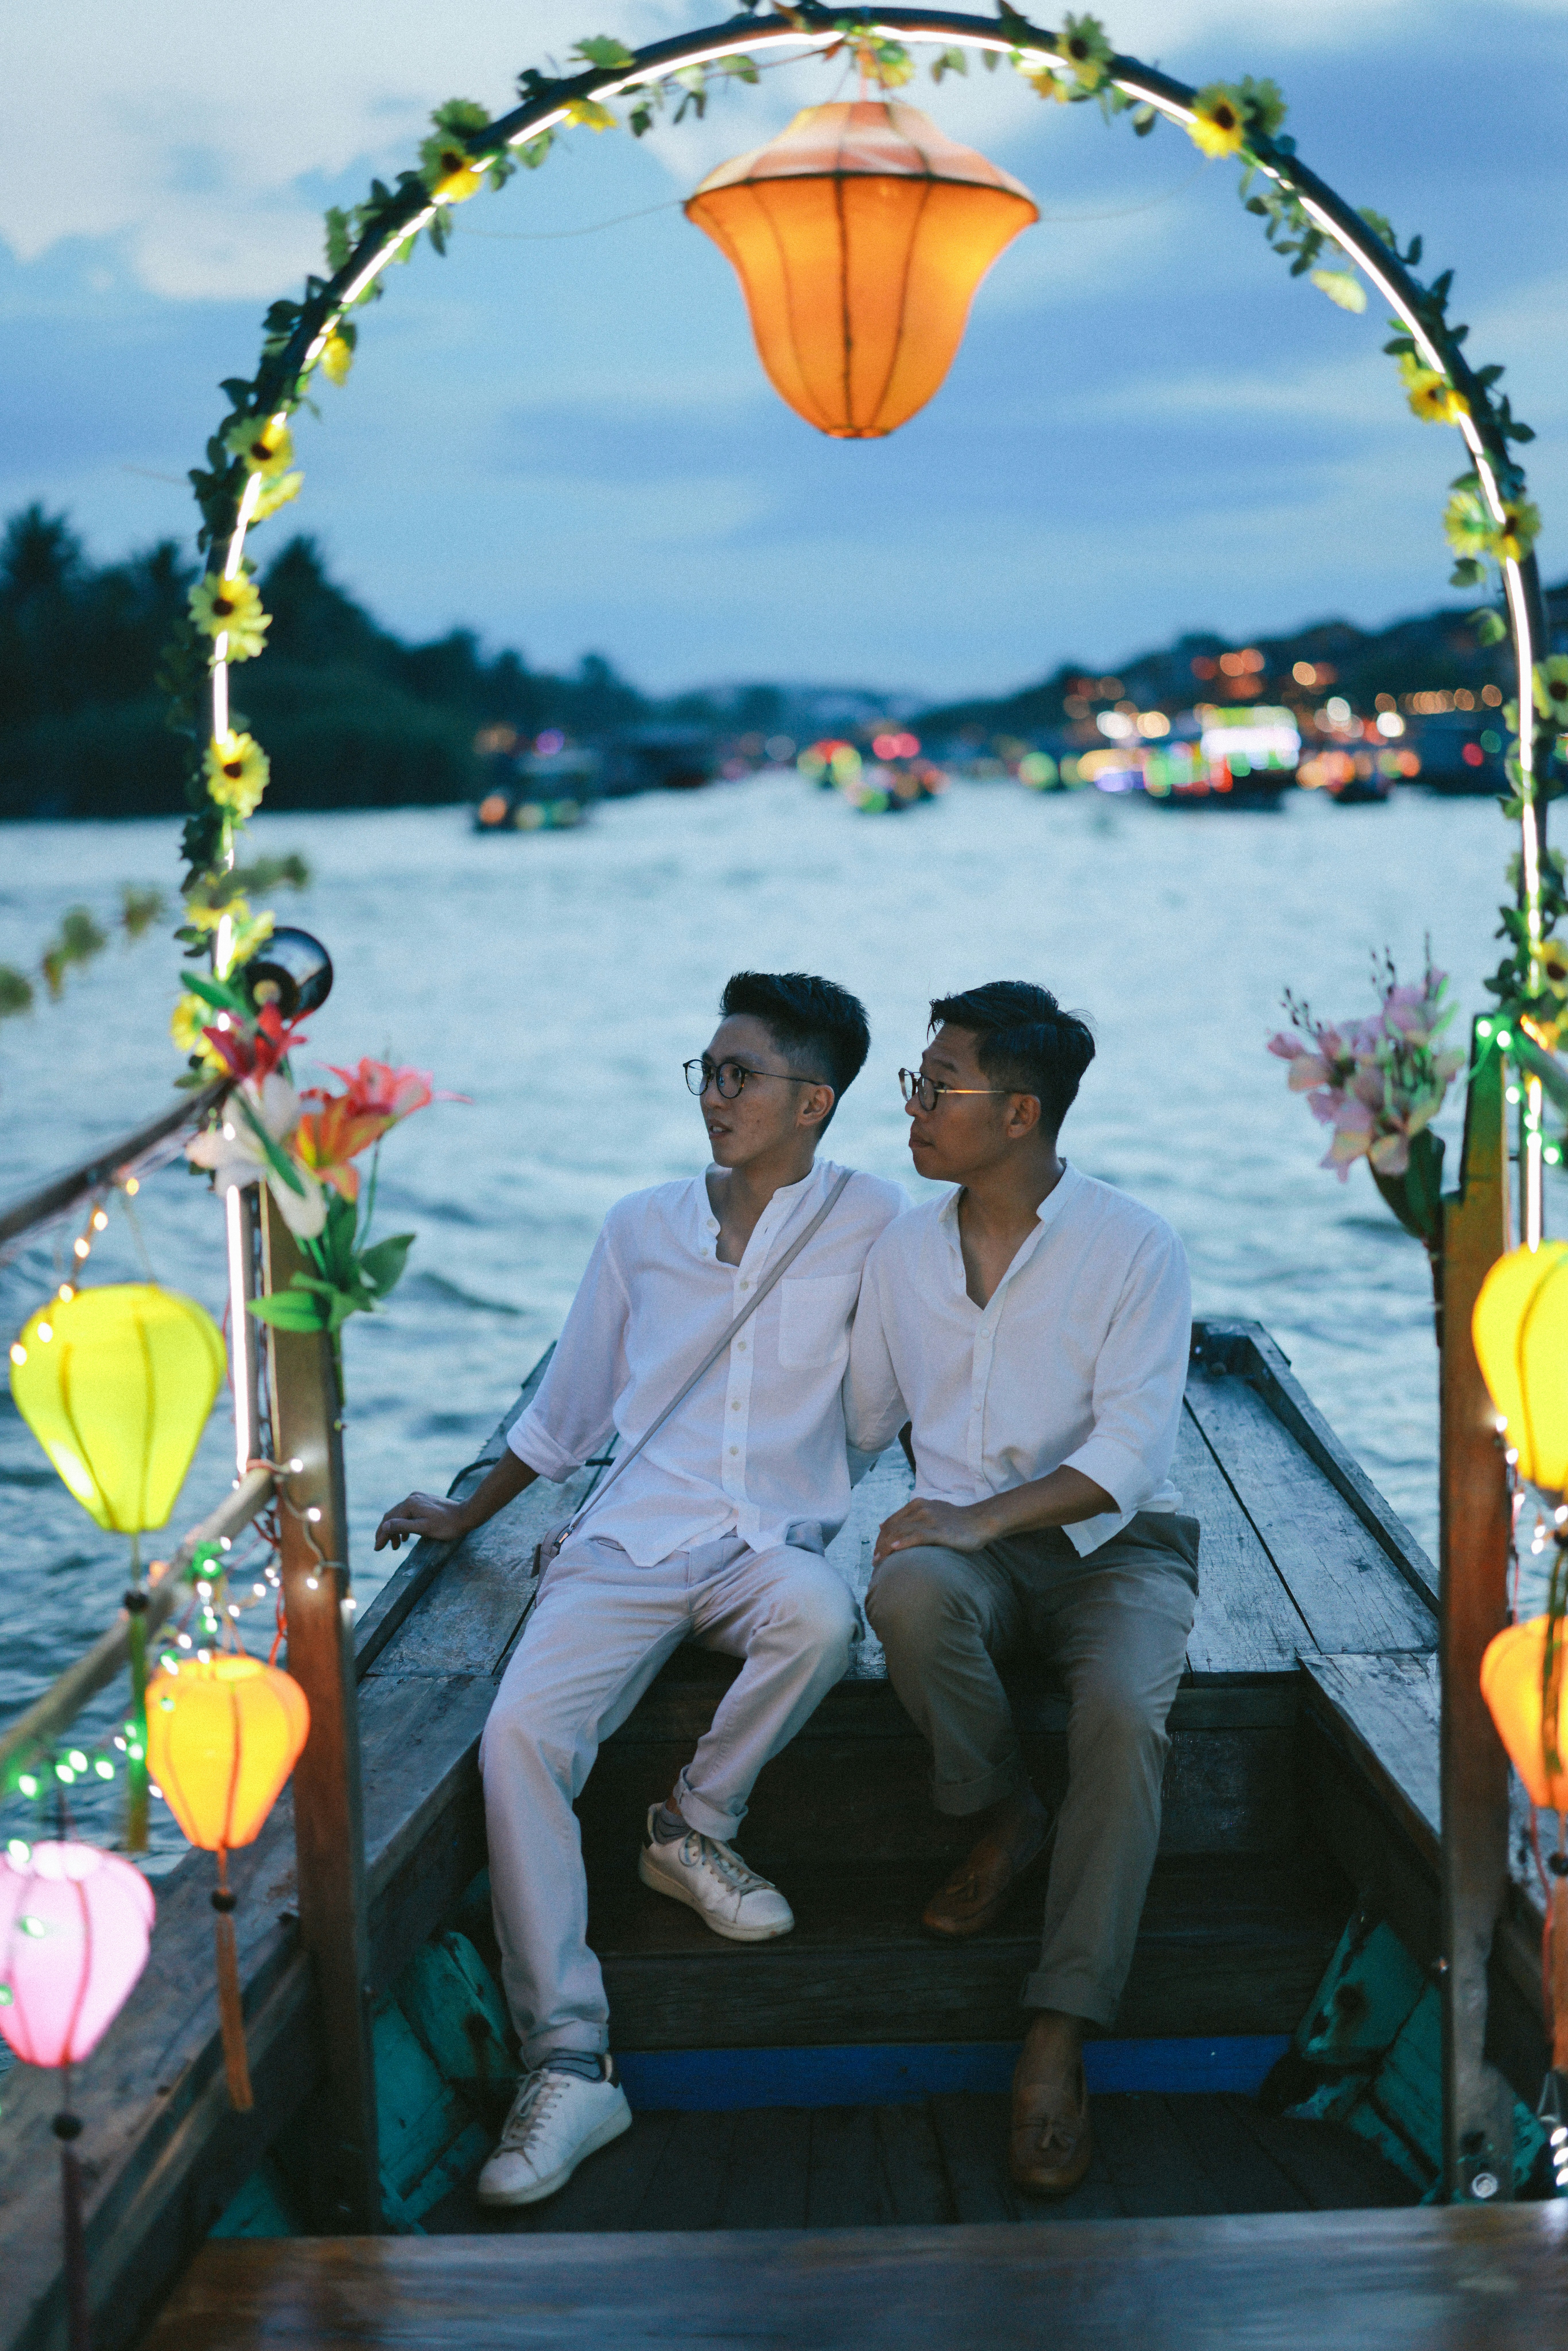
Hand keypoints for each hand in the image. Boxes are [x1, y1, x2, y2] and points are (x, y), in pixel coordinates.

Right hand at [374, 1491, 472, 1552]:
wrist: (466, 1515)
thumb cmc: (447, 1525)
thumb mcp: (424, 1529)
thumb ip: (403, 1527)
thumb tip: (384, 1526)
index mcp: (410, 1504)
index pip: (389, 1521)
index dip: (381, 1535)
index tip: (377, 1549)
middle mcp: (412, 1498)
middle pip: (392, 1516)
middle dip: (386, 1533)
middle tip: (382, 1548)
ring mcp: (419, 1498)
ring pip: (400, 1515)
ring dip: (395, 1530)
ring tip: (396, 1546)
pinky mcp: (425, 1501)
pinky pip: (409, 1513)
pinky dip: (404, 1524)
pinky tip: (406, 1536)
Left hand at [873, 1495, 997, 1565]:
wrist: (980, 1521)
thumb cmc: (956, 1521)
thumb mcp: (930, 1512)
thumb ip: (908, 1517)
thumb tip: (882, 1525)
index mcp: (917, 1504)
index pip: (892, 1521)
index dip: (881, 1538)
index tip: (876, 1552)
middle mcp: (921, 1509)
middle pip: (893, 1528)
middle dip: (880, 1545)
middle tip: (874, 1561)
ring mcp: (930, 1519)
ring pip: (901, 1532)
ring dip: (887, 1548)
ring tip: (879, 1562)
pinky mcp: (939, 1530)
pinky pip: (917, 1536)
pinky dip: (903, 1543)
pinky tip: (894, 1550)